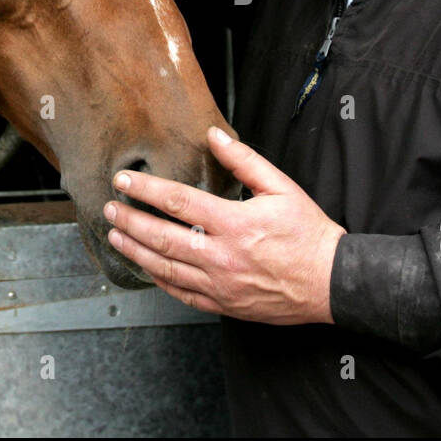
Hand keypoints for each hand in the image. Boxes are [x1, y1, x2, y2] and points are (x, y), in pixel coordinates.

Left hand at [103, 127, 346, 324]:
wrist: (330, 282)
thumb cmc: (308, 234)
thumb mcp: (282, 187)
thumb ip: (245, 161)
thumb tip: (215, 137)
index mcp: (236, 223)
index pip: (179, 202)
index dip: (147, 190)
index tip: (125, 181)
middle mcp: (223, 256)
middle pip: (163, 237)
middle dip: (131, 221)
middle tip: (110, 209)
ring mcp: (220, 284)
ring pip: (166, 268)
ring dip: (136, 251)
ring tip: (116, 237)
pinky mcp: (223, 304)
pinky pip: (182, 294)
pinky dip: (159, 280)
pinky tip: (146, 268)